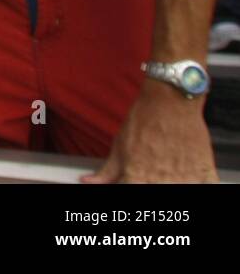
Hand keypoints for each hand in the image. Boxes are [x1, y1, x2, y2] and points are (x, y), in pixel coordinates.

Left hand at [83, 80, 217, 182]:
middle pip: (154, 191)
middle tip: (150, 170)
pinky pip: (206, 187)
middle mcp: (160, 181)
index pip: (128, 193)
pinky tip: (187, 173)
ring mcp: (184, 179)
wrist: (171, 100)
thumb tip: (88, 182)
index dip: (128, 186)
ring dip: (171, 182)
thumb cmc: (145, 120)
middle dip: (149, 182)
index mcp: (137, 177)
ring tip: (167, 168)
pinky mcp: (205, 173)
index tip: (130, 181)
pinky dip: (197, 182)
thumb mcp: (120, 145)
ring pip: (177, 191)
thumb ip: (107, 170)